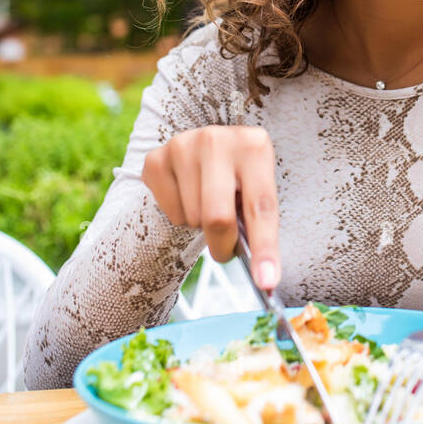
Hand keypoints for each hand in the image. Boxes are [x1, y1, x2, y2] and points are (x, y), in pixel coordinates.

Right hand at [141, 125, 279, 288]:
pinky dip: (181, 216)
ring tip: (208, 203)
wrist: (207, 148)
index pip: (261, 207)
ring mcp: (183, 146)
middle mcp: (217, 140)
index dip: (265, 248)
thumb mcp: (257, 187)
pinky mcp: (155, 159)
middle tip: (227, 249)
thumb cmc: (240, 176)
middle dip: (223, 246)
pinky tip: (188, 194)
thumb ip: (259, 223)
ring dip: (201, 226)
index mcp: (254, 145)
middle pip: (217, 218)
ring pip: (192, 219)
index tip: (267, 283)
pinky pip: (170, 213)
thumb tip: (265, 278)